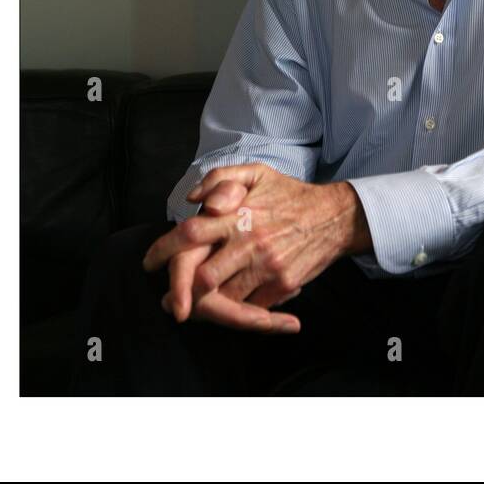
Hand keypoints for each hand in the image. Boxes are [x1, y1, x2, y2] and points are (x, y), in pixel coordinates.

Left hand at [143, 164, 363, 330]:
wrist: (334, 217)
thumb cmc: (289, 195)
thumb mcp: (257, 173)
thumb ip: (221, 178)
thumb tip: (193, 199)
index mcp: (238, 214)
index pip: (190, 234)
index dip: (163, 251)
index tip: (149, 263)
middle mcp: (250, 241)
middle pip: (202, 277)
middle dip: (181, 292)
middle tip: (170, 299)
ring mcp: (268, 266)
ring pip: (224, 298)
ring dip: (206, 305)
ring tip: (195, 305)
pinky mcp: (283, 284)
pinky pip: (251, 307)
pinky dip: (237, 309)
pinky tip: (230, 304)